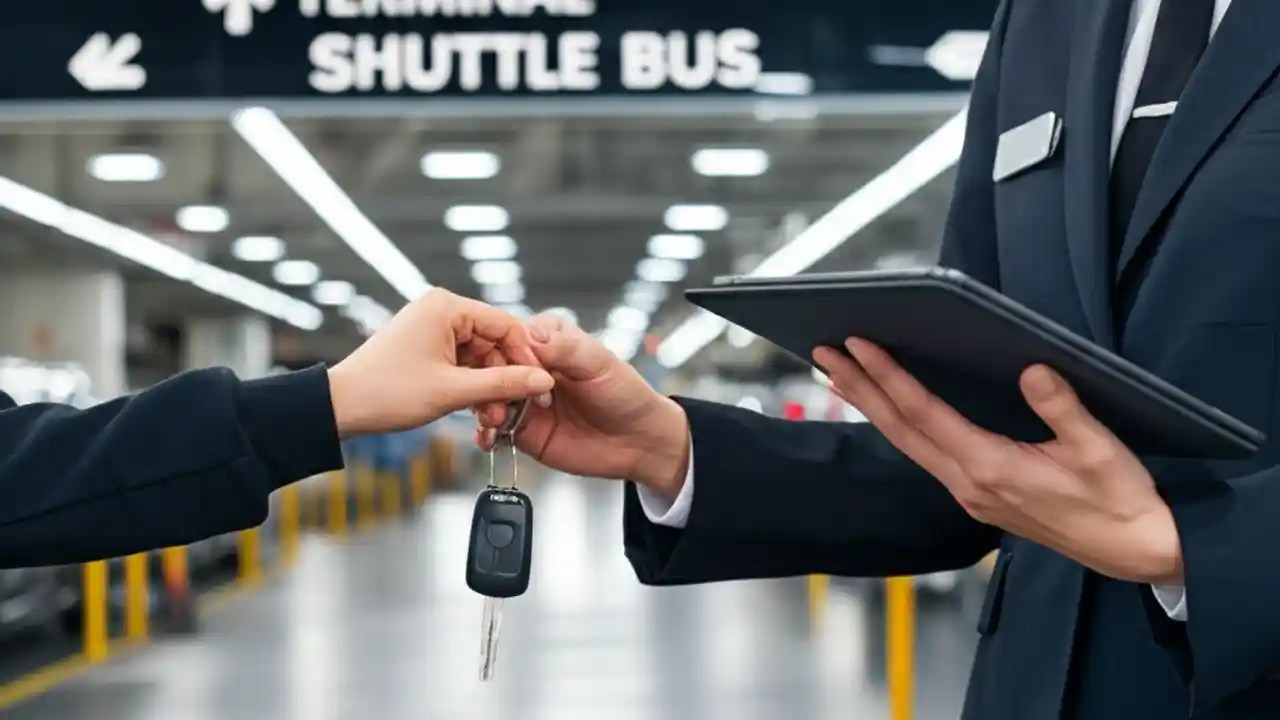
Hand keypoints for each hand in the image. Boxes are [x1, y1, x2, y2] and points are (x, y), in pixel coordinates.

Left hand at [327, 289, 553, 438]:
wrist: (341, 408)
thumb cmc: (387, 392)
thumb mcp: (452, 391)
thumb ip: (503, 383)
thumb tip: (543, 380)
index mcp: (447, 307)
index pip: (506, 325)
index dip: (526, 358)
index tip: (538, 387)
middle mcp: (442, 311)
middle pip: (495, 343)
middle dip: (506, 380)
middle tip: (514, 411)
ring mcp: (434, 330)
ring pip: (482, 359)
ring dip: (490, 390)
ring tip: (491, 420)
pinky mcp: (429, 349)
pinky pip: (465, 366)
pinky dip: (474, 389)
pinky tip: (479, 414)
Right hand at [474, 314, 690, 498]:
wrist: (639, 442)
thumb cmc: (626, 394)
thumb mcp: (600, 364)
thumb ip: (565, 349)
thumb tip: (531, 333)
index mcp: (549, 340)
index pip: (511, 336)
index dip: (506, 351)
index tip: (511, 369)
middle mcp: (531, 366)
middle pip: (493, 367)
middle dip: (489, 382)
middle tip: (496, 399)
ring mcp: (524, 398)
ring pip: (489, 397)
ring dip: (485, 408)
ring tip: (493, 420)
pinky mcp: (522, 428)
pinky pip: (494, 429)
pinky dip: (486, 434)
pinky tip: (489, 439)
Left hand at [814, 338, 1182, 584]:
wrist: (1134, 551)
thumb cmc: (1119, 500)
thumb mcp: (1099, 449)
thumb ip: (1063, 409)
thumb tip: (1032, 370)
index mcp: (990, 468)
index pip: (924, 413)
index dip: (888, 376)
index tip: (859, 346)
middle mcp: (968, 484)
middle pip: (900, 429)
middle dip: (860, 389)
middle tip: (824, 353)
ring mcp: (969, 494)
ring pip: (908, 444)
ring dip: (873, 407)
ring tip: (841, 376)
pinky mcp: (978, 497)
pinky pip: (925, 454)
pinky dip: (900, 426)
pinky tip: (890, 410)